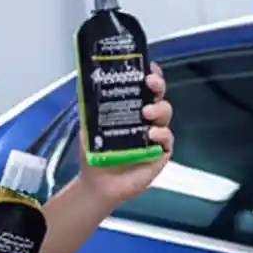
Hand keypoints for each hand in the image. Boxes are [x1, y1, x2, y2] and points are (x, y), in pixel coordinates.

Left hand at [79, 61, 174, 204]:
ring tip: (147, 112)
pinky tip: (151, 134)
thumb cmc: (95, 154)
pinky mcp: (161, 153)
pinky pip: (168, 139)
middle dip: (158, 85)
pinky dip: (162, 134)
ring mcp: (155, 136)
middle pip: (159, 96)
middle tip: (150, 83)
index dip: (150, 75)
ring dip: (159, 109)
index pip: (144, 87)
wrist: (98, 184)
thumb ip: (90, 107)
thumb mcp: (89, 126)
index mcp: (131, 109)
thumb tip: (85, 82)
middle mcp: (146, 119)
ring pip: (166, 114)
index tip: (147, 68)